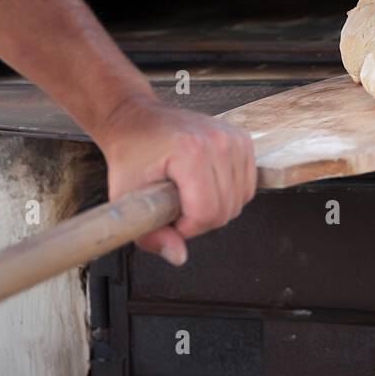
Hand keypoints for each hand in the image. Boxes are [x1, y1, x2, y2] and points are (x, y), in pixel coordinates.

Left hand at [95, 93, 256, 265]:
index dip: (187, 228)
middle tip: (176, 207)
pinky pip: (247, 185)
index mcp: (190, 152)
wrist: (136, 118)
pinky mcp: (242, 139)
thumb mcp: (127, 198)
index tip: (168, 218)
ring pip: (240, 200)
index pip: (206, 212)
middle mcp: (218, 141)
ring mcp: (233, 138)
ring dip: (216, 207)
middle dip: (200, 220)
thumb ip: (151, 235)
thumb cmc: (130, 154)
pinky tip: (206, 186)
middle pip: (226, 209)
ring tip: (189, 195)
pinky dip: (229, 194)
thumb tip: (179, 257)